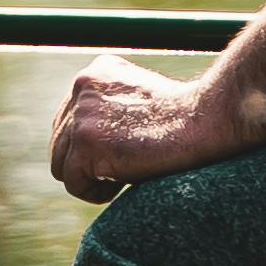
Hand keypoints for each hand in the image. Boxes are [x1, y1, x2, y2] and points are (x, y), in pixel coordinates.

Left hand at [48, 57, 252, 203]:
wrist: (205, 120)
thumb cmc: (184, 116)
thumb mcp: (139, 99)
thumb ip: (109, 109)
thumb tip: (88, 138)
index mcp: (95, 72)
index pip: (69, 118)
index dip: (90, 144)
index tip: (118, 153)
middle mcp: (82, 86)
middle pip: (60, 140)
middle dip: (85, 162)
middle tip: (119, 170)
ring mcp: (82, 114)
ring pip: (61, 163)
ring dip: (88, 177)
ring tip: (119, 180)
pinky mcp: (87, 142)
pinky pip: (73, 182)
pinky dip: (93, 192)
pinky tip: (119, 187)